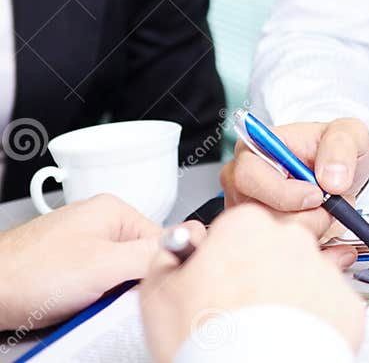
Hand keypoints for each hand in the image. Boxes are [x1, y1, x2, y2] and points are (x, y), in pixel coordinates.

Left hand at [0, 194, 161, 330]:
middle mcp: (99, 223)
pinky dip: (92, 299)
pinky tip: (78, 304)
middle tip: (108, 295)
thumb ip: (152, 254)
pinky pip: (98, 284)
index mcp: (114, 211)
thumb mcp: (105, 265)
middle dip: (130, 284)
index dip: (159, 268)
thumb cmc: (29, 273)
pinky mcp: (70, 266)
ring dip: (110, 295)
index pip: (163, 240)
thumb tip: (193, 239)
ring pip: (120, 275)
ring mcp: (83, 244)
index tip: (146, 287)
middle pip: (141, 259)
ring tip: (87, 301)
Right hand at [140, 204, 364, 362]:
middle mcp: (291, 239)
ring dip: (290, 296)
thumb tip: (182, 247)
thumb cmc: (210, 341)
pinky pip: (330, 305)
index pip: (240, 228)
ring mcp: (323, 269)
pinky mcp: (346, 302)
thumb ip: (171, 256)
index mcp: (246, 226)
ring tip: (267, 329)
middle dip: (263, 273)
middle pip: (277, 248)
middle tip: (244, 309)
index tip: (222, 279)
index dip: (228, 257)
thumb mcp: (159, 292)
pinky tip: (292, 336)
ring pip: (305, 276)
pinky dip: (315, 320)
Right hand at [219, 118, 368, 258]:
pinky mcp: (261, 238)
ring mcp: (249, 214)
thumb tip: (331, 178)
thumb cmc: (336, 151)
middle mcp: (244, 183)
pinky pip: (281, 256)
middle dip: (302, 216)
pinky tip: (330, 239)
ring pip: (269, 238)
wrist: (343, 175)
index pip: (248, 176)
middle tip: (329, 208)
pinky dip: (312, 251)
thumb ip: (340, 148)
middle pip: (255, 213)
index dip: (282, 192)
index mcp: (256, 150)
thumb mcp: (349, 134)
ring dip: (308, 232)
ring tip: (328, 216)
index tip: (316, 196)